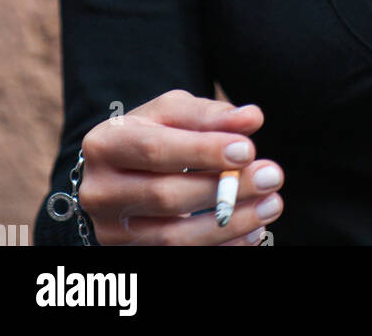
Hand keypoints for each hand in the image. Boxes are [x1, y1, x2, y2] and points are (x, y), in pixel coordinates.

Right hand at [78, 89, 283, 244]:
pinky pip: (179, 258)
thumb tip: (251, 118)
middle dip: (224, 188)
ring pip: (174, 237)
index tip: (248, 149)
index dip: (203, 151)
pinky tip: (253, 231)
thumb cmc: (151, 134)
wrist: (119, 172)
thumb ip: (210, 115)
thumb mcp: (172, 112)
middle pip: (166, 195)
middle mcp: (100, 192)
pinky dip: (220, 247)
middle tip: (271, 176)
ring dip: (230, 223)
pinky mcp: (129, 256)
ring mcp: (111, 231)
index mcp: (105, 145)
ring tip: (271, 205)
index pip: (155, 150)